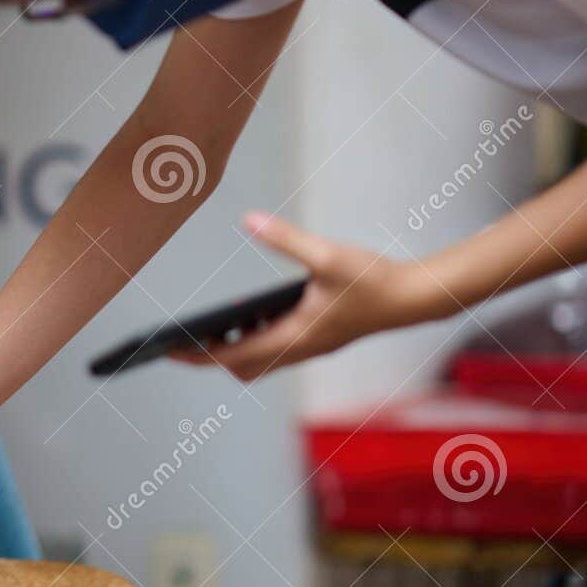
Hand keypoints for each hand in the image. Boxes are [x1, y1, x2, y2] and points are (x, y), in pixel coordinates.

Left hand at [170, 211, 439, 380]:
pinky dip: (258, 337)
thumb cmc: (373, 279)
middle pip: (243, 367)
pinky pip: (278, 348)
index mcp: (294, 337)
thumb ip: (285, 239)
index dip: (199, 354)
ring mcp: (311, 346)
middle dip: (211, 356)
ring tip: (213, 323)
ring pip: (262, 360)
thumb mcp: (326, 255)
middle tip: (183, 339)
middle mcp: (299, 349)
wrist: (415, 297)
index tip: (170, 349)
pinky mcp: (320, 338)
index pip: (233, 355)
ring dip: (236, 346)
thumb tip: (248, 219)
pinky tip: (254, 312)